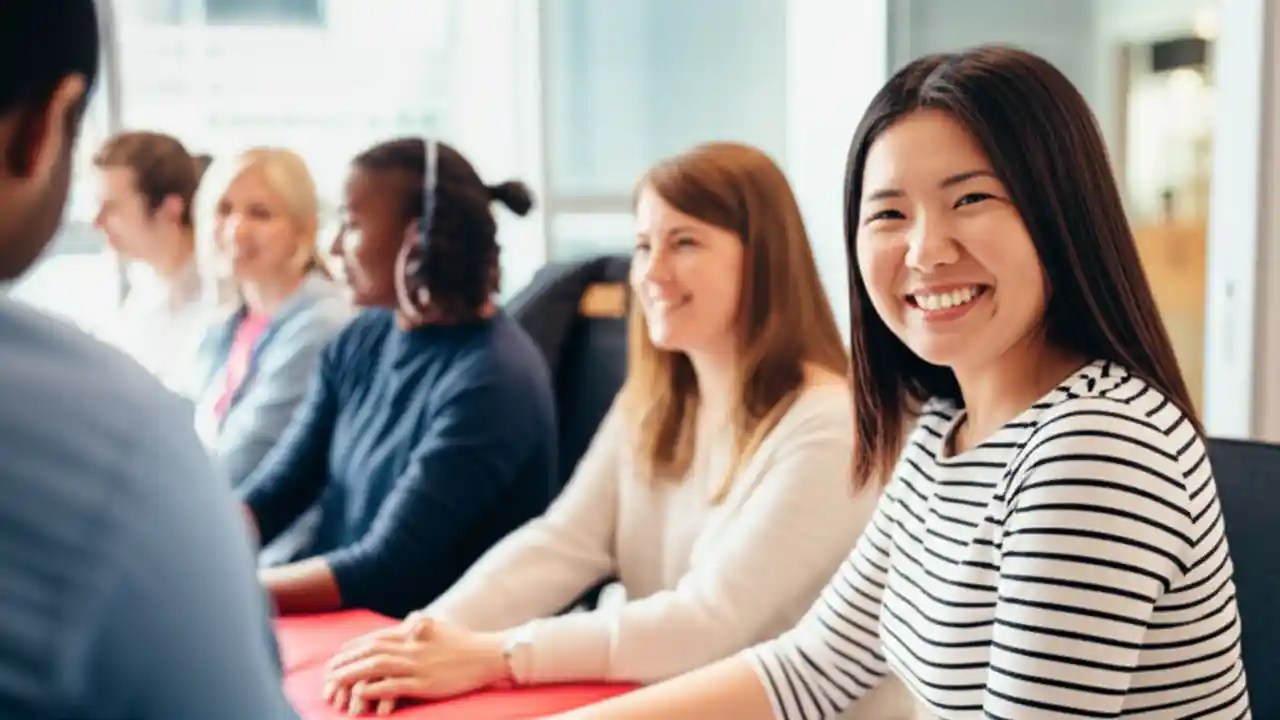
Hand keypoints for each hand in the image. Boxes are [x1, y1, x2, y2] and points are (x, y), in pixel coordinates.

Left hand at [322, 616, 508, 714]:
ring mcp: (418, 666)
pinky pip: (393, 685)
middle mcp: (412, 647)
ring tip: (334, 683)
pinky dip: (374, 688)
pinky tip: (360, 693)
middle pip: (370, 652)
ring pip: (376, 668)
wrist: (488, 655)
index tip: (338, 654)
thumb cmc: (464, 642)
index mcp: (413, 633)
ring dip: (352, 675)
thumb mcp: (441, 626)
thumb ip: (422, 624)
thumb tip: (413, 618)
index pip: (376, 638)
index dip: (354, 646)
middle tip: (327, 671)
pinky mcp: (425, 684)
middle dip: (346, 661)